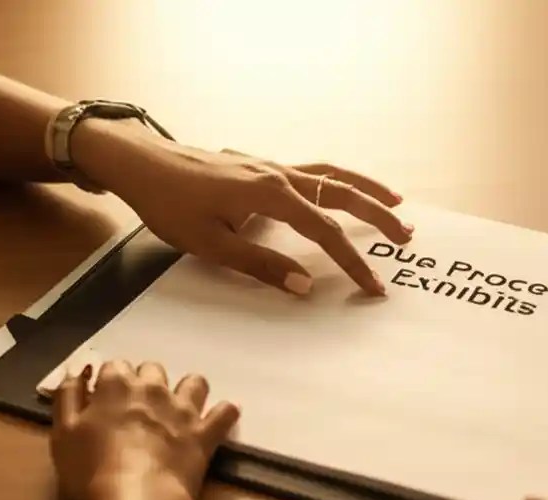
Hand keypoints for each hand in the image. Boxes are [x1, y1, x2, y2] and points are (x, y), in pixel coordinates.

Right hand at [50, 360, 239, 499]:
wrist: (135, 497)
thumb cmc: (90, 468)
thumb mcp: (62, 432)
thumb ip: (67, 397)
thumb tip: (76, 372)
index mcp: (116, 385)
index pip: (115, 367)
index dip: (109, 383)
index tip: (105, 401)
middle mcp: (153, 388)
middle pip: (152, 370)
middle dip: (145, 383)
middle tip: (138, 409)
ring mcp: (183, 410)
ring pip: (193, 382)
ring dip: (186, 390)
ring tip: (178, 408)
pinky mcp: (205, 433)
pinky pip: (225, 412)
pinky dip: (224, 413)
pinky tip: (219, 418)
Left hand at [73, 119, 412, 296]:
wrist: (140, 163)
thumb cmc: (169, 204)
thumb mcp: (211, 244)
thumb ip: (262, 264)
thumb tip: (305, 286)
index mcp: (270, 194)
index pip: (325, 232)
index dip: (353, 262)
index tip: (373, 285)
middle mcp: (277, 174)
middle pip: (341, 194)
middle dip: (378, 215)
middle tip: (407, 235)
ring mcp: (269, 166)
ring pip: (330, 174)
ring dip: (364, 189)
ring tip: (394, 201)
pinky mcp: (258, 166)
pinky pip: (310, 170)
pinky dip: (335, 180)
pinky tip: (340, 190)